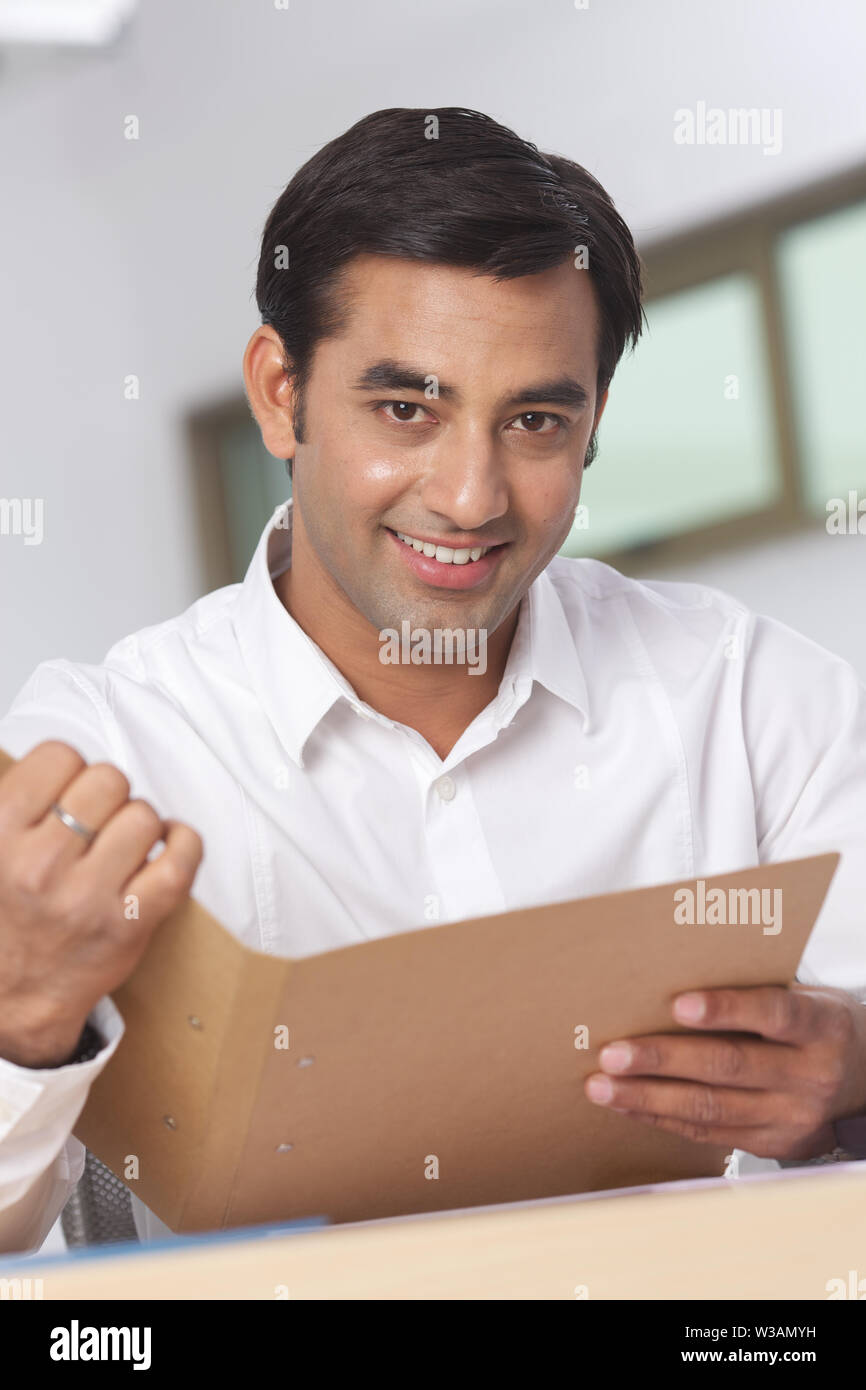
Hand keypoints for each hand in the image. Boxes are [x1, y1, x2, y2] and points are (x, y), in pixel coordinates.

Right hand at [0, 741, 202, 1068]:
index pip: (58, 757)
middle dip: (108, 794)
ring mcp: (87, 897)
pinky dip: (184, 843)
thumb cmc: (5, 913)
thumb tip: (58, 760)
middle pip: (108, 780)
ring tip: (122, 843)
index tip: (69, 789)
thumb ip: (16, 801)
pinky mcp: (129, 924)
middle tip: (97, 819)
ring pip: (143, 816)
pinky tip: (169, 844)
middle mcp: (41, 864)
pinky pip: (179, 861)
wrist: (10, 996)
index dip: (69, 768)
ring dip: (139, 823)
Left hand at [584, 984, 865, 1159]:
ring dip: (648, 1096)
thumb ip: (749, 990)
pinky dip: (662, 1117)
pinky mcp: (774, 1143)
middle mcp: (811, 1075)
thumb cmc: (814, 1022)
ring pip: (712, 1107)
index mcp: (821, 1026)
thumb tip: (666, 976)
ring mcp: (793, 1116)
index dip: (726, 1008)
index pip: (773, 1013)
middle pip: (729, 1065)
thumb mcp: (801, 996)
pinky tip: (628, 1104)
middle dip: (663, 1059)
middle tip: (612, 1052)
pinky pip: (709, 1132)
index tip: (678, 1004)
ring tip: (602, 1085)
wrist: (864, 1075)